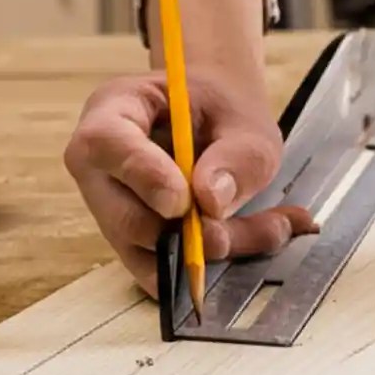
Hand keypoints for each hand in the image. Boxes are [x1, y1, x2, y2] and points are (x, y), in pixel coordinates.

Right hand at [64, 70, 316, 296]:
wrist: (215, 113)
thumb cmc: (221, 105)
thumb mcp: (244, 118)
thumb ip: (237, 155)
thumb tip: (211, 203)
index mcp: (114, 110)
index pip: (105, 144)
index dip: (143, 177)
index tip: (183, 202)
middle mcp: (100, 166)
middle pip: (122, 217)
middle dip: (183, 237)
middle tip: (230, 233)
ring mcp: (112, 209)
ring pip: (148, 253)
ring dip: (213, 252)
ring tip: (274, 228)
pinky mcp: (135, 242)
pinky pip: (166, 269)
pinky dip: (216, 262)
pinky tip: (264, 235)